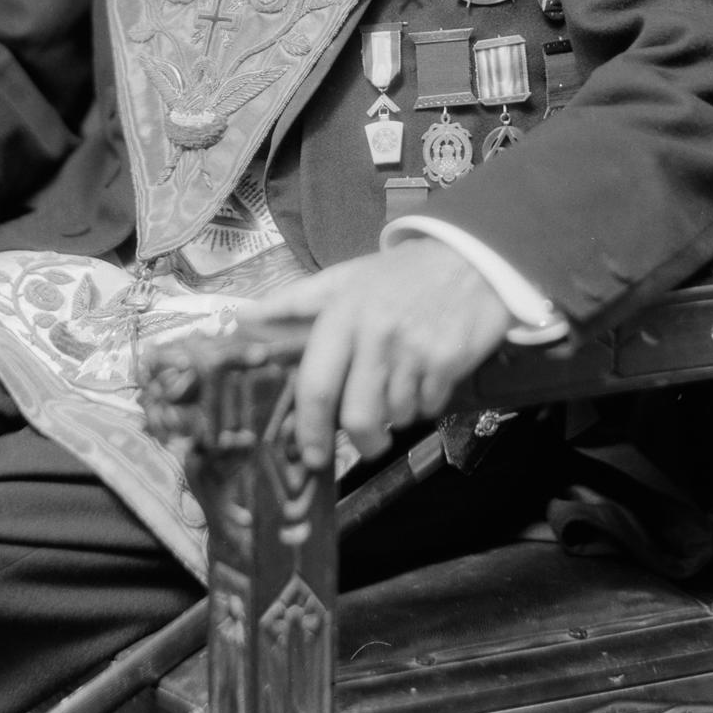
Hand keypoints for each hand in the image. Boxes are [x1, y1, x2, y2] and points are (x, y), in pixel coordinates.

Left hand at [237, 239, 512, 470]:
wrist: (471, 257)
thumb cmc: (400, 274)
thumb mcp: (344, 278)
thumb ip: (293, 302)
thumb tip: (241, 318)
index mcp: (343, 315)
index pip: (317, 385)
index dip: (310, 428)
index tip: (312, 455)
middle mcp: (377, 334)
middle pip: (358, 416)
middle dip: (362, 441)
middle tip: (367, 441)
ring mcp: (416, 349)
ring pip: (397, 416)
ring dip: (397, 414)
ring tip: (401, 386)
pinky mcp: (451, 361)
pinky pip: (429, 407)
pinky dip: (425, 402)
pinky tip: (427, 375)